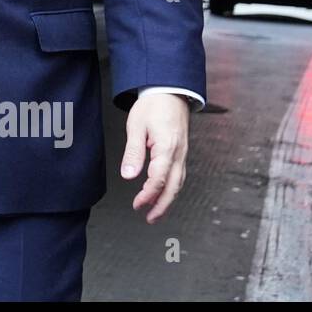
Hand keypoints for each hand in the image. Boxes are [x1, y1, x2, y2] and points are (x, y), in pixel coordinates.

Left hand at [121, 91, 189, 223]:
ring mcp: (182, 154)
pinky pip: (178, 175)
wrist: (169, 92)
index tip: (137, 204)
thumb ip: (133, 152)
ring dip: (168, 200)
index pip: (159, 179)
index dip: (148, 195)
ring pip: (178, 183)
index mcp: (167, 147)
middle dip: (162, 205)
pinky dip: (172, 189)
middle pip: (173, 186)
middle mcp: (179, 154)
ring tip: (156, 213)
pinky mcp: (181, 153)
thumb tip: (128, 175)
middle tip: (150, 219)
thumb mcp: (136, 126)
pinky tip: (163, 194)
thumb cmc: (153, 106)